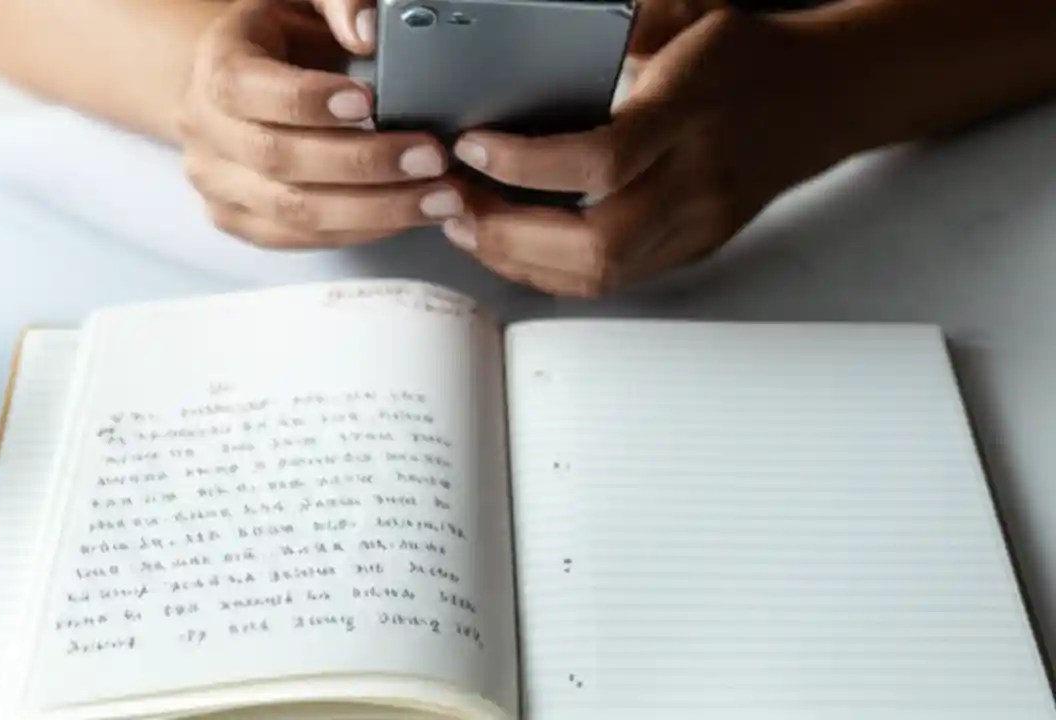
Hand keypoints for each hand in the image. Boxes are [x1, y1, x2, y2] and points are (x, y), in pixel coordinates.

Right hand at [181, 0, 462, 247]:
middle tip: (430, 158)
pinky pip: (302, 240)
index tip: (369, 101)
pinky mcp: (239, 222)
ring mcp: (217, 184)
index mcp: (217, 65)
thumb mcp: (305, 2)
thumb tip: (366, 31)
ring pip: (294, 212)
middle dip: (364, 163)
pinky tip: (408, 216)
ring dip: (375, 210)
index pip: (247, 88)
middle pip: (278, 159)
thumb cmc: (284, 42)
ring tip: (438, 198)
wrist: (241, 86)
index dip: (308, 100)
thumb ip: (339, 1)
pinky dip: (362, 232)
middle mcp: (205, 129)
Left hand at [442, 8, 854, 296]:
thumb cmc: (751, 55)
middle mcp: (695, 180)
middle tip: (457, 204)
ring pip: (601, 276)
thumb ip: (625, 21)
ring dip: (521, 260)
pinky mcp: (691, 247)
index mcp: (690, 113)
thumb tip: (546, 20)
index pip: (604, 160)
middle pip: (597, 244)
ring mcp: (696, 224)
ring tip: (470, 227)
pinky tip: (514, 245)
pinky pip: (612, 280)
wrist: (826, 96)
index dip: (527, 164)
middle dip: (510, 235)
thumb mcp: (689, 15)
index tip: (475, 147)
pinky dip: (550, 270)